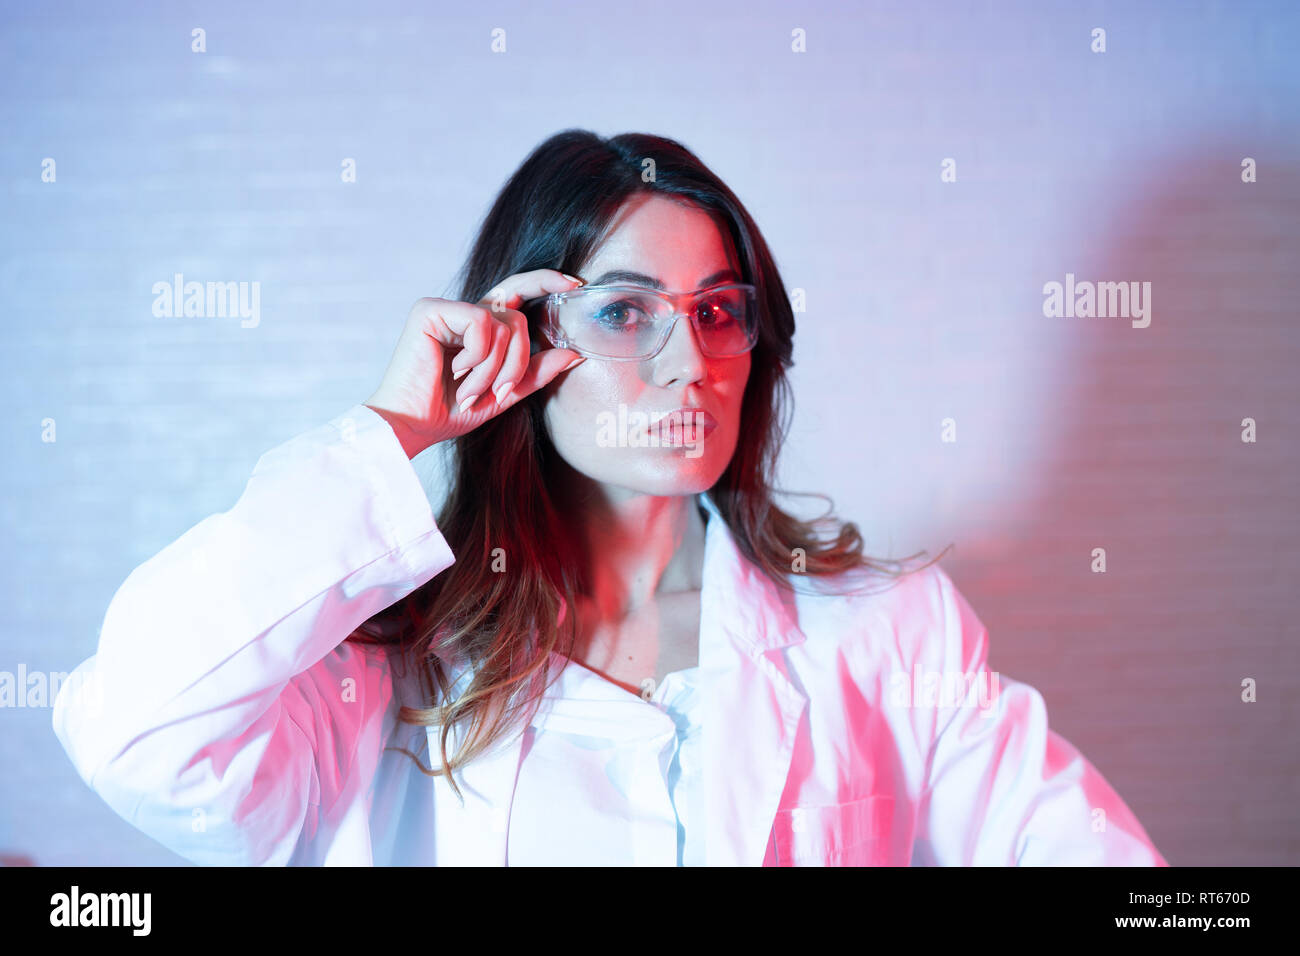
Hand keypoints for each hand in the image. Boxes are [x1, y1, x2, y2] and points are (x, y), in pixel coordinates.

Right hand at [363, 269, 586, 458]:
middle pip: (518, 318)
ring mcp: (447, 309)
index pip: (518, 293)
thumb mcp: (504, 393)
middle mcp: (464, 313)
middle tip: (501, 391)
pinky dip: (478, 356)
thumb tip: (574, 353)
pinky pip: (481, 323)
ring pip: (504, 324)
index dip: (546, 282)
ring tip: (470, 389)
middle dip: (518, 361)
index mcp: (479, 327)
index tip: (576, 284)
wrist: (412, 425)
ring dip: (494, 368)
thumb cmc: (450, 411)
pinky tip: (456, 370)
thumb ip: (535, 373)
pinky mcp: (431, 310)